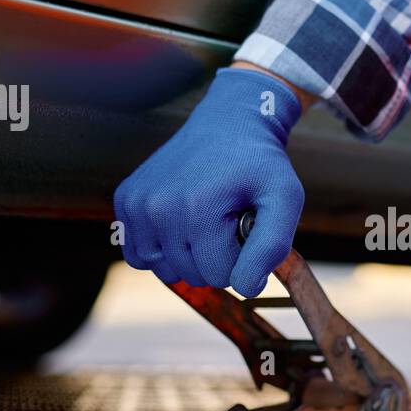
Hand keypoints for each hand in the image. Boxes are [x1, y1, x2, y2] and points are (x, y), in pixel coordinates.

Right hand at [114, 67, 304, 295]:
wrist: (228, 122)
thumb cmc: (261, 165)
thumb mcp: (285, 198)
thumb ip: (272, 247)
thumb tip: (246, 288)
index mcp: (197, 210)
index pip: (220, 275)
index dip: (242, 256)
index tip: (246, 222)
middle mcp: (158, 208)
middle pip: (193, 275)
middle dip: (216, 255)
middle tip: (227, 216)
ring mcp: (136, 204)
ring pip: (166, 270)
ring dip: (189, 254)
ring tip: (205, 218)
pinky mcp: (125, 200)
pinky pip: (139, 256)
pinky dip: (161, 248)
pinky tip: (181, 222)